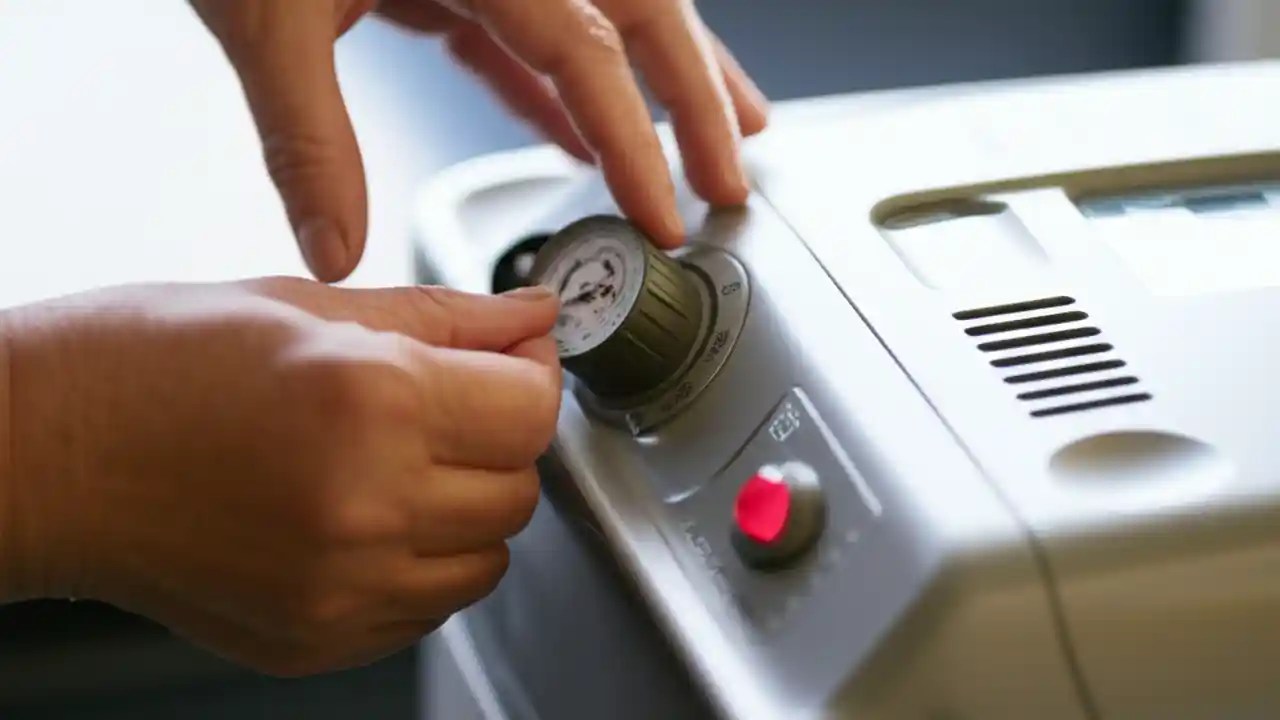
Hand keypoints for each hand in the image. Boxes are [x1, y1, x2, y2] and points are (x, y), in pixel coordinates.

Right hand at [1, 278, 560, 675]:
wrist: (41, 456)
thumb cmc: (147, 364)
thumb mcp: (304, 306)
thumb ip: (444, 317)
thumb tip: (531, 317)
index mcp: (370, 402)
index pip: (532, 408)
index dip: (531, 374)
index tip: (510, 357)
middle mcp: (367, 504)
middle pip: (520, 488)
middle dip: (501, 438)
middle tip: (449, 401)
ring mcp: (343, 586)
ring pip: (487, 556)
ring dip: (467, 505)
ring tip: (398, 458)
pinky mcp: (319, 640)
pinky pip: (428, 605)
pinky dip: (422, 561)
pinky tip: (365, 513)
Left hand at [189, 0, 768, 280]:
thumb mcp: (266, 16)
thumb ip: (307, 137)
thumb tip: (334, 247)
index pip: (586, 49)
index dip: (637, 137)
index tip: (664, 211)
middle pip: (642, 14)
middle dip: (699, 99)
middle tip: (736, 177)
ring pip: (614, 14)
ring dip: (672, 77)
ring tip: (724, 134)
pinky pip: (543, 34)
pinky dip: (572, 88)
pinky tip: (588, 136)